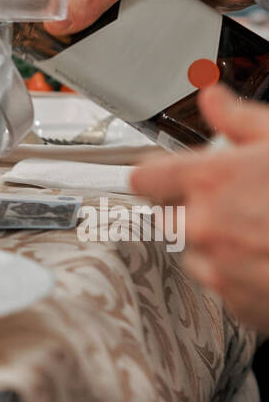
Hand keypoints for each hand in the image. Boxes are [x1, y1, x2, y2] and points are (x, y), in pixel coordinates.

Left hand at [131, 84, 268, 329]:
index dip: (156, 174)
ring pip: (193, 254)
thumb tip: (211, 98)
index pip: (145, 178)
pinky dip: (238, 276)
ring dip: (213, 245)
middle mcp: (205, 227)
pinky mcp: (237, 304)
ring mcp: (220, 270)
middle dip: (191, 209)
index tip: (164, 175)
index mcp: (210, 181)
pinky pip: (222, 286)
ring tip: (257, 233)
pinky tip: (267, 259)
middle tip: (232, 203)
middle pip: (167, 218)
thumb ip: (239, 118)